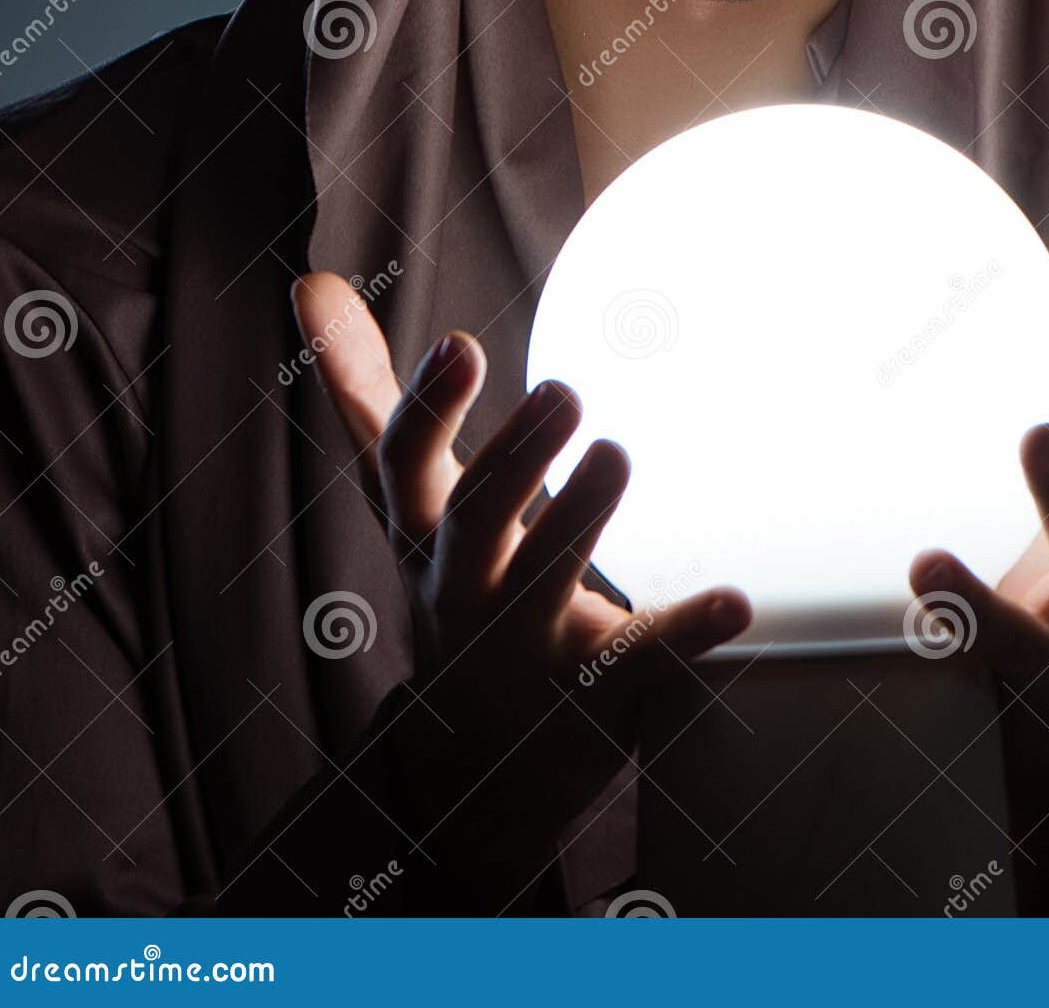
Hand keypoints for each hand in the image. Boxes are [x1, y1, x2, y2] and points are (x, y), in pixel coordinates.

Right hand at [291, 271, 751, 898]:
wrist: (480, 767)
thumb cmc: (454, 587)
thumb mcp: (408, 498)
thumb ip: (368, 392)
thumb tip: (312, 280)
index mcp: (423, 531)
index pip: (403, 464)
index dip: (428, 408)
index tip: (461, 345)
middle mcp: (463, 586)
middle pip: (474, 521)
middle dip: (513, 458)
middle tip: (566, 392)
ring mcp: (526, 643)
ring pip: (544, 582)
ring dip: (578, 519)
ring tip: (616, 454)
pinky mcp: (595, 689)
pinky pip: (639, 660)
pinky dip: (686, 632)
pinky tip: (736, 603)